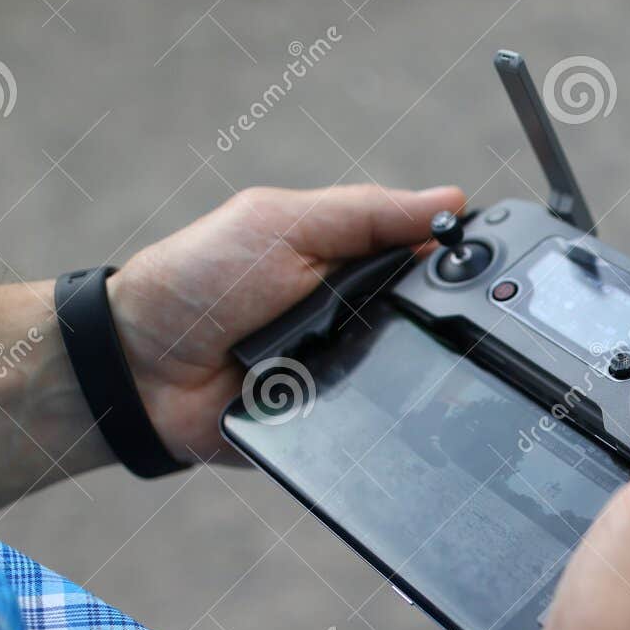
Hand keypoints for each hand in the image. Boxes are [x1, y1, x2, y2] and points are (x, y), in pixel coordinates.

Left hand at [105, 183, 465, 461]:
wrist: (138, 372)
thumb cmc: (198, 283)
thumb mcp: (281, 226)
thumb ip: (364, 213)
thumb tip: (452, 202)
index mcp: (355, 263)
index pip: (430, 261)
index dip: (463, 261)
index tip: (491, 264)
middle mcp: (361, 319)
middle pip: (433, 324)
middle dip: (436, 323)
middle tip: (428, 319)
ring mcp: (352, 374)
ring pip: (413, 379)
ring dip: (406, 372)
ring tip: (380, 362)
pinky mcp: (338, 425)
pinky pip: (379, 428)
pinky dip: (377, 419)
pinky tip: (371, 406)